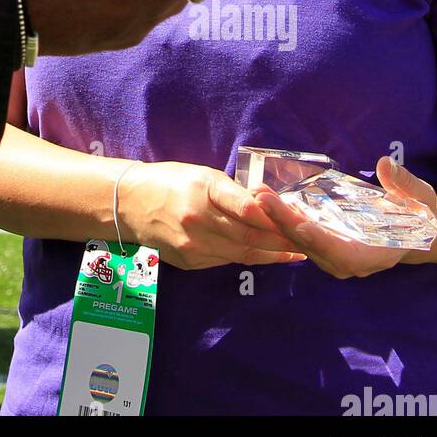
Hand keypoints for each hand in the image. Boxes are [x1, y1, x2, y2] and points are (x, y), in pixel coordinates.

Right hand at [122, 162, 308, 270]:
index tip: (297, 221)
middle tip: (306, 242)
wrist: (129, 203)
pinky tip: (265, 255)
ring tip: (294, 252)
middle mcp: (198, 219)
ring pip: (242, 254)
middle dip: (282, 241)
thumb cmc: (170, 181)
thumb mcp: (202, 175)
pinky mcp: (190, 261)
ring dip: (271, 254)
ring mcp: (193, 244)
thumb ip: (232, 192)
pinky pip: (226, 261)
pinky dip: (248, 257)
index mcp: (202, 189)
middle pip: (249, 236)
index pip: (245, 207)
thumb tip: (267, 205)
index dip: (274, 218)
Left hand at [251, 157, 436, 278]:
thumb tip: (386, 164)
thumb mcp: (420, 196)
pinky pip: (298, 236)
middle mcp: (351, 262)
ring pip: (300, 243)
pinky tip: (263, 200)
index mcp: (376, 255)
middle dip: (285, 224)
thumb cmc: (420, 213)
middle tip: (261, 198)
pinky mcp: (324, 244)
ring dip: (276, 221)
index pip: (343, 255)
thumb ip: (405, 184)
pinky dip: (280, 220)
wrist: (416, 228)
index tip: (299, 225)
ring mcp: (334, 256)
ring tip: (256, 195)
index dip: (320, 240)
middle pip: (312, 247)